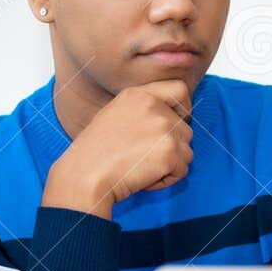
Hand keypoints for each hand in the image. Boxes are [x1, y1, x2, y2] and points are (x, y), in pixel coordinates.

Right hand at [42, 80, 193, 218]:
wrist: (85, 176)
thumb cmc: (93, 155)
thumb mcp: (114, 116)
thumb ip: (142, 112)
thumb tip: (166, 122)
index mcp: (139, 94)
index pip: (180, 90)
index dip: (183, 110)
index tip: (171, 127)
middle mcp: (154, 106)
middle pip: (185, 129)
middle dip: (171, 148)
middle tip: (143, 158)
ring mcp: (164, 127)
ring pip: (186, 152)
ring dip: (169, 165)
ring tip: (141, 168)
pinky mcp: (170, 151)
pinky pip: (182, 170)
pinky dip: (166, 180)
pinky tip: (143, 178)